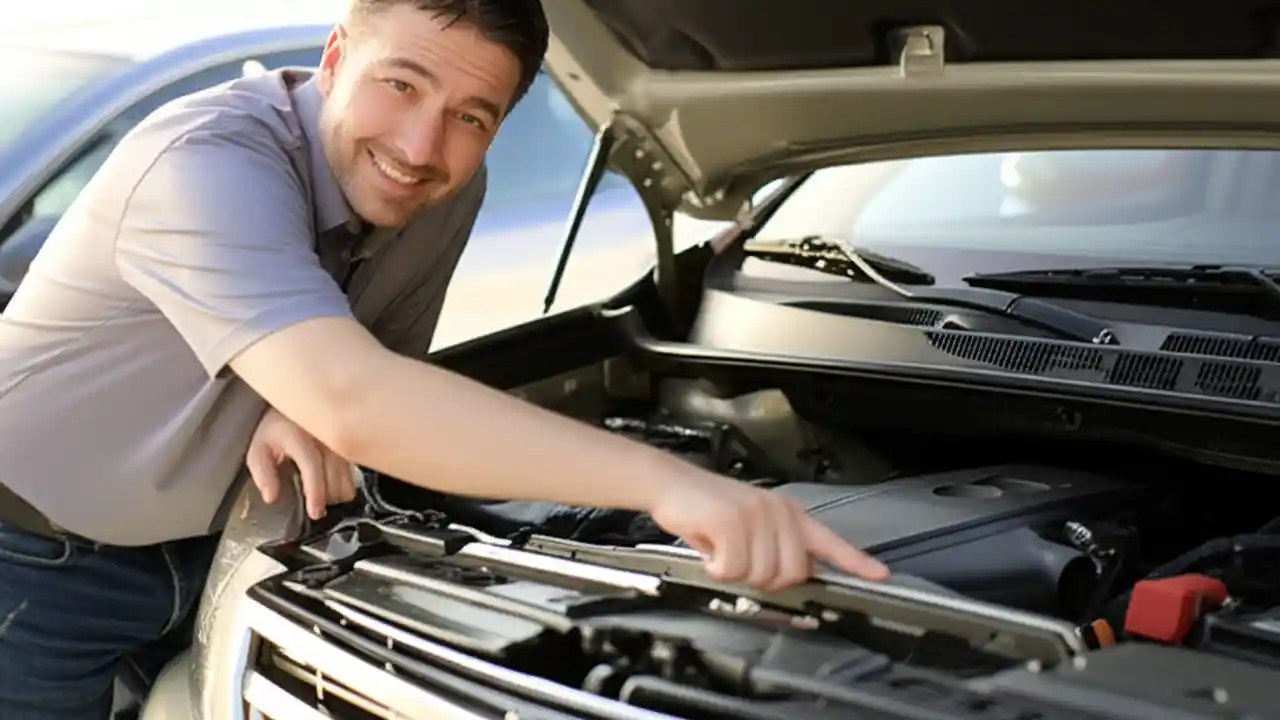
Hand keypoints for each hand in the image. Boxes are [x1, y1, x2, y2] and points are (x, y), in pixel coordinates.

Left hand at [246, 406, 360, 519]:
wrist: (296, 405)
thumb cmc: (276, 432)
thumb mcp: (259, 450)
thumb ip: (262, 473)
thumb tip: (271, 497)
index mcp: (299, 435)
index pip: (312, 465)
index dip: (315, 491)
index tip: (315, 512)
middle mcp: (325, 435)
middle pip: (335, 476)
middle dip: (326, 497)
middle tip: (314, 506)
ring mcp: (341, 439)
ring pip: (348, 477)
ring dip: (337, 493)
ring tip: (323, 495)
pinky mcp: (351, 443)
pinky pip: (354, 472)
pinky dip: (345, 484)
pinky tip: (333, 486)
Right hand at [649, 471, 889, 591]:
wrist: (670, 483)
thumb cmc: (707, 510)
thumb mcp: (751, 526)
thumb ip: (776, 548)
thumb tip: (791, 577)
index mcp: (788, 514)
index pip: (830, 541)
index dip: (856, 561)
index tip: (880, 575)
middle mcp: (778, 513)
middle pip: (791, 574)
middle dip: (762, 579)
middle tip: (739, 562)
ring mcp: (757, 515)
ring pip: (761, 574)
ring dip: (734, 572)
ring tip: (721, 550)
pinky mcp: (732, 521)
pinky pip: (733, 568)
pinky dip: (716, 567)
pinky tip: (709, 549)